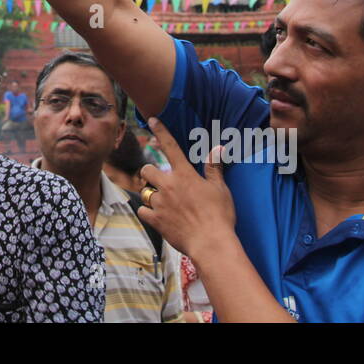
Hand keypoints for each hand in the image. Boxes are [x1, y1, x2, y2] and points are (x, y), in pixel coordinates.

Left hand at [137, 117, 235, 259]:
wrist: (211, 242)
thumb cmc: (219, 215)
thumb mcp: (220, 188)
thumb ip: (214, 167)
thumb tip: (218, 148)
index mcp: (184, 175)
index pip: (170, 147)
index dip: (161, 132)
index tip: (152, 120)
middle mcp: (168, 185)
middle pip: (147, 170)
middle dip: (150, 173)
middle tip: (160, 181)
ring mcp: (160, 203)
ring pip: (144, 191)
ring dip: (150, 194)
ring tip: (163, 201)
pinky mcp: (155, 220)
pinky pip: (143, 210)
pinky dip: (148, 212)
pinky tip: (157, 216)